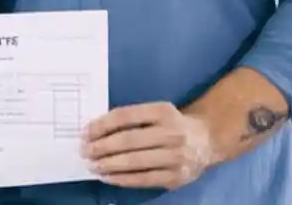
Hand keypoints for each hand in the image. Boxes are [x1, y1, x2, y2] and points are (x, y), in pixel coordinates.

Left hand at [81, 102, 214, 190]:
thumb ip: (132, 118)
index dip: (102, 125)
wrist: (207, 140)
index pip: (126, 116)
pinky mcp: (176, 176)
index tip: (86, 132)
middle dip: (102, 147)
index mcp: (163, 111)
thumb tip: (96, 130)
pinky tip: (108, 177)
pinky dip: (122, 179)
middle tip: (85, 151)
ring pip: (135, 162)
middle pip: (129, 140)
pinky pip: (143, 179)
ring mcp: (175, 156)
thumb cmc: (173, 125)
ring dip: (109, 165)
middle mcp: (171, 132)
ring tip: (93, 166)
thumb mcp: (158, 112)